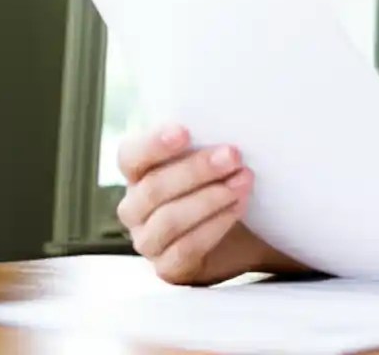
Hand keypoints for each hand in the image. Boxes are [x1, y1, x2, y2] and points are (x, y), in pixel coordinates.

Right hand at [116, 124, 278, 284]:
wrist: (247, 233)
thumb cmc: (224, 185)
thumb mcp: (214, 159)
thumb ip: (208, 139)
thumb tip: (232, 110)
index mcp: (140, 174)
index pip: (131, 156)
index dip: (153, 144)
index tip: (185, 131)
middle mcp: (135, 208)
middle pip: (153, 188)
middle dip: (196, 170)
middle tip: (233, 155)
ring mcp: (148, 240)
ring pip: (167, 220)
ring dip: (209, 198)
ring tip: (243, 181)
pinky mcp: (168, 268)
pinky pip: (184, 249)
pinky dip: (214, 226)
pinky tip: (237, 208)